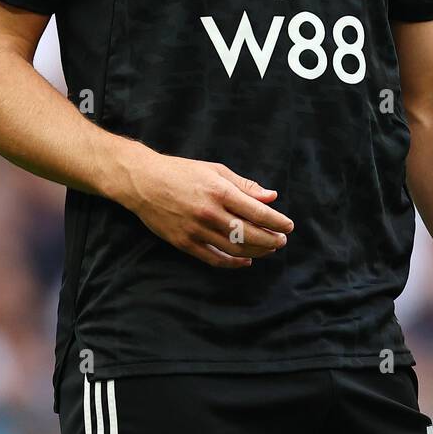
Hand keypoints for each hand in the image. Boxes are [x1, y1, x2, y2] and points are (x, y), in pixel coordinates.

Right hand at [117, 148, 293, 268]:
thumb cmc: (181, 172)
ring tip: (268, 249)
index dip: (277, 221)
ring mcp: (196, 230)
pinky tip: (246, 260)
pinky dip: (233, 263)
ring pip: (235, 249)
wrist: (143, 182)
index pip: (257, 211)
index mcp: (219, 191)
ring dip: (257, 252)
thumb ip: (244, 185)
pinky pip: (214, 259)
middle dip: (271, 239)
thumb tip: (271, 197)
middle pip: (249, 234)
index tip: (288, 226)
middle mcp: (209, 213)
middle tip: (282, 240)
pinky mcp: (184, 243)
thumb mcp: (215, 170)